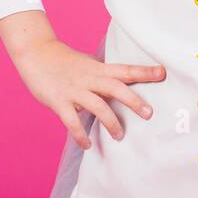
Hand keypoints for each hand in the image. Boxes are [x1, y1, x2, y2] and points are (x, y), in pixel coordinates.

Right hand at [11, 38, 166, 149]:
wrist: (35, 52)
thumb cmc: (63, 60)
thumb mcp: (86, 63)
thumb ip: (102, 75)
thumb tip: (118, 86)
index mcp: (97, 68)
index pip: (125, 69)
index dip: (144, 71)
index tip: (163, 72)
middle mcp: (88, 78)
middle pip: (115, 87)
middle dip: (133, 100)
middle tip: (149, 113)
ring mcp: (73, 89)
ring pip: (97, 105)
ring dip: (110, 122)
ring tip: (120, 135)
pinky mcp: (58, 101)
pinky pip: (72, 121)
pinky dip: (81, 134)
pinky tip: (87, 145)